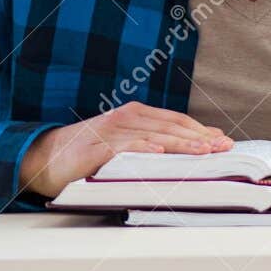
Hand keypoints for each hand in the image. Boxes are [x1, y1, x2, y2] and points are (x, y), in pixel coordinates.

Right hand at [20, 104, 232, 199]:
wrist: (46, 156)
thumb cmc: (89, 152)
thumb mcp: (124, 143)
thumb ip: (153, 142)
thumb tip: (193, 148)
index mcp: (135, 114)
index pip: (176, 121)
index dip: (201, 130)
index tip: (224, 141)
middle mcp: (126, 117)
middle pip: (170, 126)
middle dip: (199, 138)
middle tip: (222, 148)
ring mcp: (111, 131)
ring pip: (153, 135)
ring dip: (180, 143)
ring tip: (202, 151)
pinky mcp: (97, 147)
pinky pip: (124, 147)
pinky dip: (142, 148)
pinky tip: (158, 152)